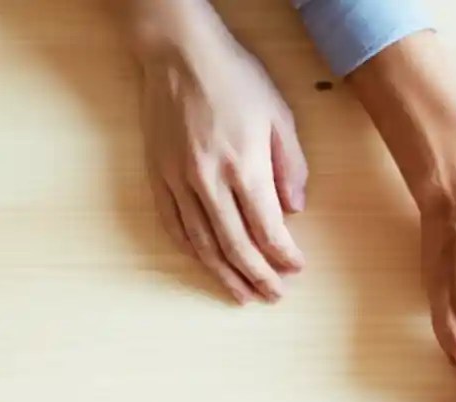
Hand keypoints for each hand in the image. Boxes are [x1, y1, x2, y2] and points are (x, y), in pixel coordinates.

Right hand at [136, 15, 307, 303]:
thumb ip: (290, 166)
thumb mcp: (278, 115)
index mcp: (244, 166)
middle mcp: (209, 180)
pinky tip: (205, 264)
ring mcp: (179, 180)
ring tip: (242, 294)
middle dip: (258, 276)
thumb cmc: (234, 79)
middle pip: (236, 245)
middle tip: (273, 295)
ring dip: (224, 274)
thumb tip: (295, 209)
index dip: (284, 255)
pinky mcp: (158, 176)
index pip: (268, 228)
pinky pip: (174, 225)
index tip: (297, 268)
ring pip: (202, 243)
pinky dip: (191, 251)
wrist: (178, 53)